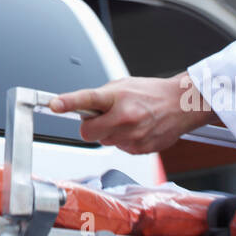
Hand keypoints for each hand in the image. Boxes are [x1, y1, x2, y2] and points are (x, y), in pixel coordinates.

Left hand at [50, 73, 219, 154]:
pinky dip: (123, 141)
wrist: (181, 105)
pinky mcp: (140, 149)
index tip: (54, 104)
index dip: (68, 103)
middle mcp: (124, 117)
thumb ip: (100, 97)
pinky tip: (136, 129)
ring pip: (104, 142)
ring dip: (108, 134)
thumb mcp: (122, 85)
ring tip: (125, 120)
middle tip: (99, 119)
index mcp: (117, 97)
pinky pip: (119, 149)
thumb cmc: (151, 93)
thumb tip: (81, 108)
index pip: (87, 99)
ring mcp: (132, 136)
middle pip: (88, 133)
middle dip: (89, 127)